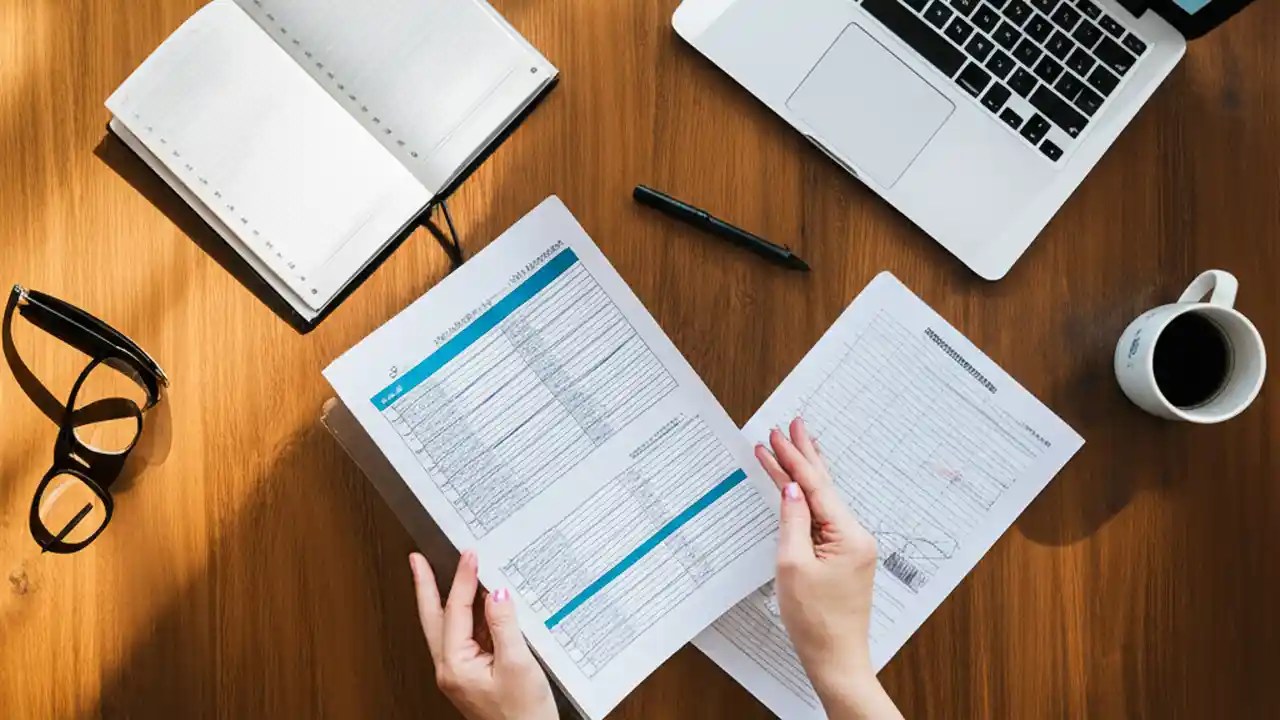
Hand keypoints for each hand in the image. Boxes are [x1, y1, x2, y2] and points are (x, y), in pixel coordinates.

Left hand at [410, 551, 556, 719]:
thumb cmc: (523, 716)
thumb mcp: (517, 664)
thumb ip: (504, 625)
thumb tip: (495, 594)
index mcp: (455, 665)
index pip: (454, 611)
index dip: (462, 580)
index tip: (469, 556)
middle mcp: (451, 669)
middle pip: (433, 619)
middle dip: (425, 587)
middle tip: (417, 561)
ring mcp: (460, 673)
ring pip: (447, 627)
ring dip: (445, 599)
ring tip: (443, 573)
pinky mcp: (473, 675)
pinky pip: (465, 638)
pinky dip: (467, 616)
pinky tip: (477, 605)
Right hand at [756, 418, 902, 719]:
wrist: (835, 658)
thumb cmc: (814, 620)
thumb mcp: (793, 566)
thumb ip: (792, 522)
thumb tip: (791, 489)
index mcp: (848, 535)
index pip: (815, 486)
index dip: (791, 459)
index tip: (773, 436)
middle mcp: (856, 535)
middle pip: (825, 485)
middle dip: (805, 454)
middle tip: (791, 424)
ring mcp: (852, 546)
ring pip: (825, 500)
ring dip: (807, 473)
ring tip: (796, 443)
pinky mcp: (844, 557)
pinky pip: (824, 518)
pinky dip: (809, 499)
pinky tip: (802, 486)